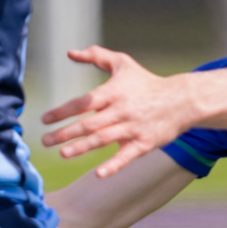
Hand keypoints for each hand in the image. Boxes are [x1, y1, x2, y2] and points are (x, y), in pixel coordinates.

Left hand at [41, 46, 193, 177]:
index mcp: (113, 92)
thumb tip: (70, 53)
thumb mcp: (123, 64)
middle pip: (89, 123)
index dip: (63, 111)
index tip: (45, 119)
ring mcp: (133, 128)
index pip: (83, 102)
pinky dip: (114, 165)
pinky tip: (99, 174)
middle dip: (65, 133)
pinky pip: (127, 156)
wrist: (181, 100)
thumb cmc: (147, 82)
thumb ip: (96, 56)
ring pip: (103, 139)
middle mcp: (121, 110)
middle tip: (45, 141)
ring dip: (82, 147)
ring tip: (63, 154)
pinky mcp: (144, 143)